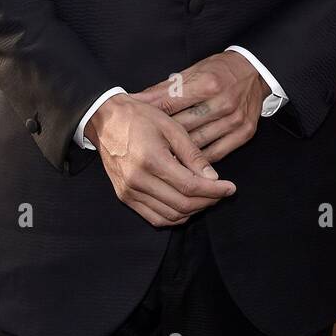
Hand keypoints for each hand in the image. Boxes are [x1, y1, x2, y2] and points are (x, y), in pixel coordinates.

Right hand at [84, 92, 236, 226]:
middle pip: (182, 204)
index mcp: (151, 160)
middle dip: (207, 201)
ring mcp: (129, 191)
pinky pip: (154, 217)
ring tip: (206, 198)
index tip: (230, 188)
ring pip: (170, 216)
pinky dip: (174, 216)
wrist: (105, 119)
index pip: (190, 186)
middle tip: (221, 192)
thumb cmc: (139, 117)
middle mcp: (137, 180)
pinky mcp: (124, 197)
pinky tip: (186, 205)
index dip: (214, 191)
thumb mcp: (171, 128)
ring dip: (193, 211)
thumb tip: (213, 178)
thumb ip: (193, 155)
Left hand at [132, 51, 268, 164]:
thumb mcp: (193, 71)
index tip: (133, 123)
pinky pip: (216, 153)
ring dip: (177, 152)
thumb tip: (137, 99)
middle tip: (140, 147)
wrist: (255, 72)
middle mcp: (223, 103)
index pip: (171, 103)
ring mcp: (235, 120)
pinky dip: (198, 161)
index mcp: (208, 83)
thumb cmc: (220, 70)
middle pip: (183, 126)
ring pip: (198, 143)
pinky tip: (184, 164)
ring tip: (157, 159)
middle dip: (160, 136)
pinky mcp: (244, 133)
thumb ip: (165, 88)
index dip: (150, 114)